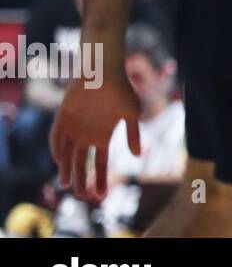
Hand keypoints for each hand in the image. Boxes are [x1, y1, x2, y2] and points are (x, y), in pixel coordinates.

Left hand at [49, 71, 139, 199]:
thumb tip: (139, 155)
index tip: (101, 196)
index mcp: (103, 136)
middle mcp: (87, 135)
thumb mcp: (132, 114)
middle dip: (81, 179)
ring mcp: (74, 127)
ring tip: (65, 183)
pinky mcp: (63, 117)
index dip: (101, 179)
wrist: (105, 71)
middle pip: (81, 163)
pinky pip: (56, 136)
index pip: (101, 163)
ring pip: (67, 154)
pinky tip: (59, 158)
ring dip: (66, 168)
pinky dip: (56, 147)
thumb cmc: (122, 90)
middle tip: (81, 195)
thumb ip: (133, 135)